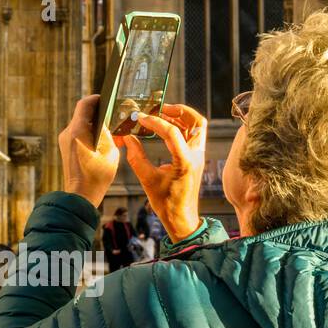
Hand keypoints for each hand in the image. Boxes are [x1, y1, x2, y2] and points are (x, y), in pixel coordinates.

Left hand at [58, 95, 120, 206]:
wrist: (80, 196)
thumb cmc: (96, 177)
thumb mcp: (110, 152)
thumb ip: (108, 134)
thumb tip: (105, 124)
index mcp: (77, 132)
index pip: (84, 104)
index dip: (96, 98)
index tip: (106, 98)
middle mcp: (67, 134)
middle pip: (82, 114)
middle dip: (97, 113)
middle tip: (112, 115)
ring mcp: (64, 141)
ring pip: (80, 124)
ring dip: (94, 124)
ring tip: (109, 130)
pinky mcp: (66, 148)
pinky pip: (78, 133)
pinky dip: (89, 132)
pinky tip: (101, 141)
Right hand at [122, 104, 206, 242]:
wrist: (181, 218)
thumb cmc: (166, 203)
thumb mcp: (147, 180)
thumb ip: (136, 157)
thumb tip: (128, 138)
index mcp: (186, 161)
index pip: (172, 132)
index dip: (155, 122)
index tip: (141, 118)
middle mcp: (196, 156)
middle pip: (196, 121)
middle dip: (179, 111)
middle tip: (161, 109)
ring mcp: (199, 156)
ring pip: (197, 126)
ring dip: (181, 118)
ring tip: (162, 116)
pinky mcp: (196, 159)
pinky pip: (193, 136)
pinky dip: (181, 128)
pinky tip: (165, 130)